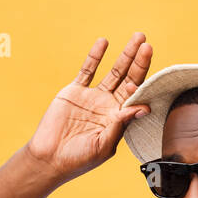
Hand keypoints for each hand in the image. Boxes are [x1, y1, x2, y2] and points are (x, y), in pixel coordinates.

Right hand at [25, 32, 152, 182]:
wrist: (49, 158)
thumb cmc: (79, 159)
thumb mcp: (104, 145)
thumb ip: (121, 125)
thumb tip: (143, 107)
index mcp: (120, 119)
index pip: (137, 96)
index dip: (142, 83)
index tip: (142, 74)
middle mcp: (109, 106)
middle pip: (129, 79)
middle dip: (139, 62)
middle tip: (148, 45)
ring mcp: (93, 97)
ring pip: (113, 71)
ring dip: (125, 55)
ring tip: (137, 38)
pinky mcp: (74, 92)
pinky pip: (87, 70)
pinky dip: (95, 57)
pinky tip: (104, 43)